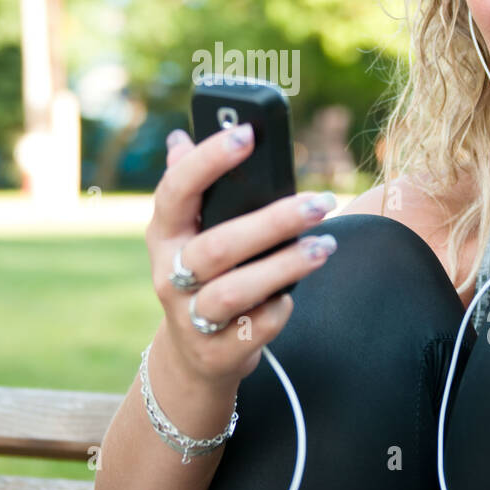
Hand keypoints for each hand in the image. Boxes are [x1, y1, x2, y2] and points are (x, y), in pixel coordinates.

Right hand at [144, 123, 338, 389]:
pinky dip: (277, 310)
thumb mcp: (189, 233)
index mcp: (164, 232)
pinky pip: (254, 329)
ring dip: (285, 267)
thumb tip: (182, 136)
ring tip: (326, 247)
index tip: (249, 134)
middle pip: (217, 246)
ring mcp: (189, 317)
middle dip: (272, 222)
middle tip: (321, 201)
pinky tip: (294, 296)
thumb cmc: (204, 275)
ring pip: (235, 291)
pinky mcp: (216, 352)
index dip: (207, 160)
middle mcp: (169, 273)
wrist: (194, 355)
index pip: (176, 189)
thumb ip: (191, 187)